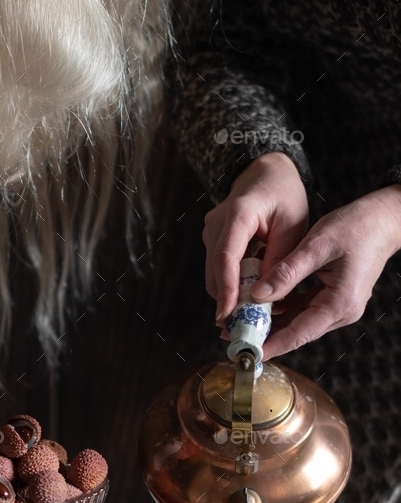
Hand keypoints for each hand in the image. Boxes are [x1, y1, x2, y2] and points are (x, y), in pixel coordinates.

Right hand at [203, 152, 308, 322]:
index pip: (226, 257)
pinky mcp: (213, 242)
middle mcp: (216, 224)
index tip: (228, 314)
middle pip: (215, 273)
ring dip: (231, 296)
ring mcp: (211, 233)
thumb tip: (265, 295)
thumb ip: (279, 259)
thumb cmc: (283, 195)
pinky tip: (250, 297)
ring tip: (251, 318)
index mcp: (239, 214)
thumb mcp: (292, 225)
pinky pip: (220, 271)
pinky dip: (233, 286)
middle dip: (227, 302)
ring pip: (215, 276)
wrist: (265, 174)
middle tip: (243, 329)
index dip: (227, 289)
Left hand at [250, 185, 400, 358]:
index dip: (271, 345)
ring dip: (273, 322)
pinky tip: (263, 305)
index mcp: (339, 303)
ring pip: (299, 322)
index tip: (247, 351)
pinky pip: (305, 309)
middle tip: (234, 335)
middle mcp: (341, 312)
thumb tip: (258, 294)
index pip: (298, 333)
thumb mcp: (316, 246)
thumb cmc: (357, 227)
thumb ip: (286, 272)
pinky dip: (285, 309)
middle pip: (297, 332)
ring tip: (242, 321)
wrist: (384, 219)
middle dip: (266, 335)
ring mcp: (340, 307)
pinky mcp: (335, 299)